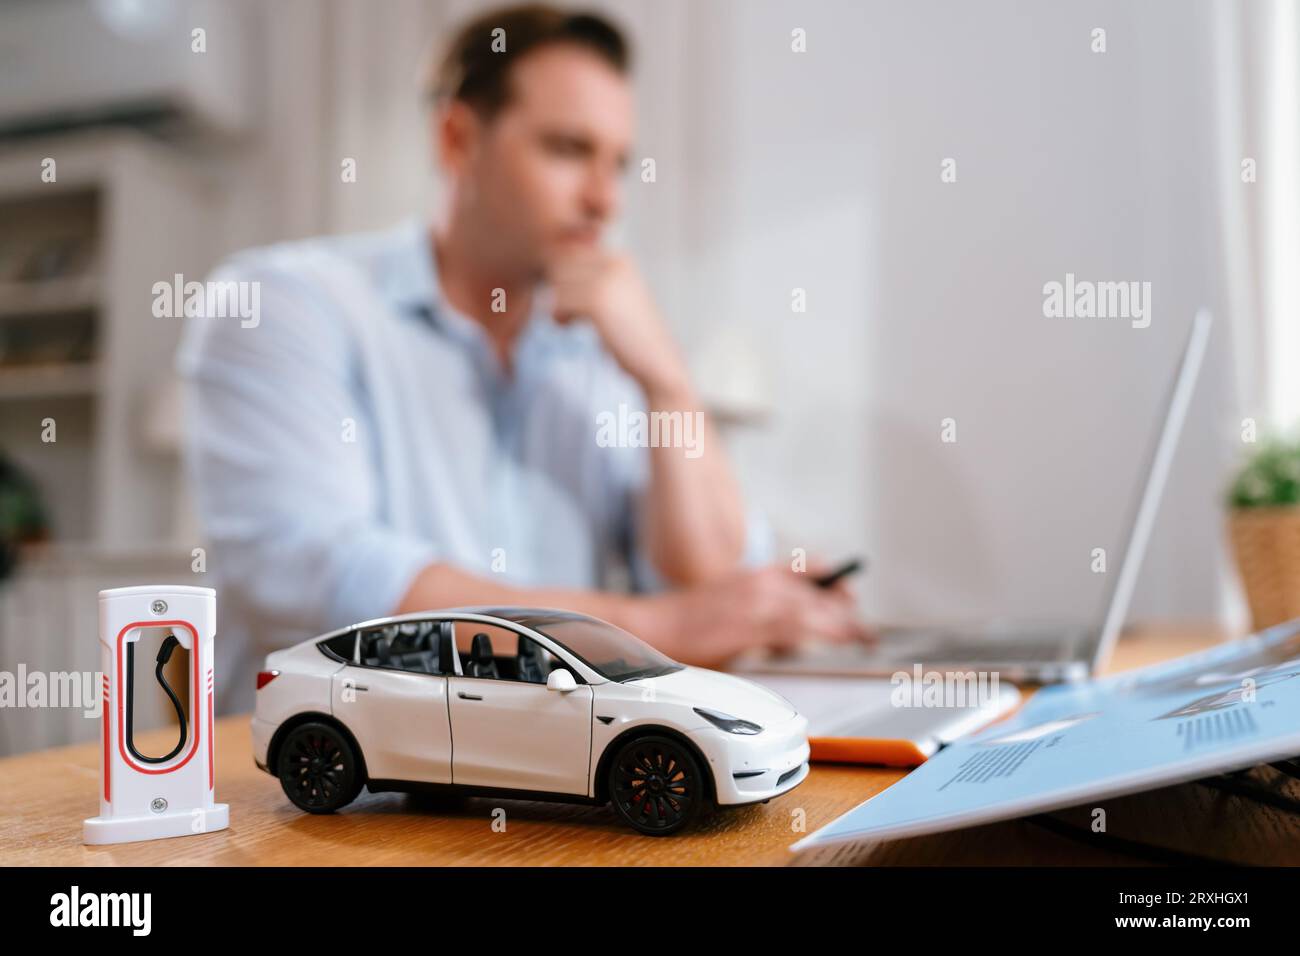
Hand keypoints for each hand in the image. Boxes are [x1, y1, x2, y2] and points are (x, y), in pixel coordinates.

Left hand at [548, 251, 690, 399]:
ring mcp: (607, 281)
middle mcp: (616, 264)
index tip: (572, 305)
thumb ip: (590, 282)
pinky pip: (559, 301)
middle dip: (558, 291)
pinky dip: (559, 317)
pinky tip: (570, 328)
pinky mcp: (597, 301)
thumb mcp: (614, 300)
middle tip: (568, 316)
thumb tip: (551, 267)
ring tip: (569, 323)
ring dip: (556, 306)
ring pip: (557, 284)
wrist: (657, 363)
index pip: (570, 256)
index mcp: (620, 260)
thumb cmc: (631, 336)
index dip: (563, 282)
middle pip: (561, 267)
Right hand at [631, 564, 872, 667]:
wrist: (654, 626)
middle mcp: (759, 583)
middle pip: (815, 592)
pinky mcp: (749, 624)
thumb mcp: (728, 602)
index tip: (851, 596)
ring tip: (861, 637)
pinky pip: (795, 627)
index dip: (834, 582)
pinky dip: (820, 633)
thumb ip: (758, 611)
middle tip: (865, 630)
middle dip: (844, 610)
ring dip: (840, 623)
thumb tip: (786, 634)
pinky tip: (836, 641)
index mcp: (755, 575)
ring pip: (811, 609)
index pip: (807, 569)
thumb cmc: (687, 621)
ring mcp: (755, 603)